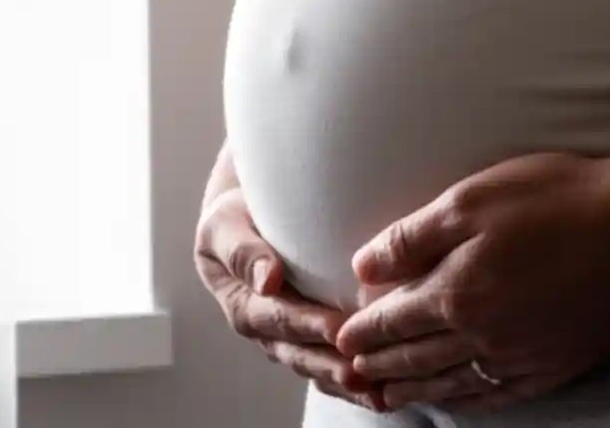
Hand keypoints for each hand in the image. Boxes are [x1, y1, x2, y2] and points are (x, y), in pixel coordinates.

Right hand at [195, 143, 384, 410]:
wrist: (246, 218)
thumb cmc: (235, 217)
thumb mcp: (223, 225)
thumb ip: (241, 251)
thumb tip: (267, 281)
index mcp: (244, 306)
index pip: (278, 319)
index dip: (309, 325)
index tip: (338, 329)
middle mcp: (268, 332)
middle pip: (302, 354)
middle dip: (333, 365)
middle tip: (365, 371)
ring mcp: (292, 342)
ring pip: (321, 369)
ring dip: (348, 383)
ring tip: (380, 391)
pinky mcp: (315, 343)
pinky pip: (335, 367)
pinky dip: (357, 382)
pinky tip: (385, 389)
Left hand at [336, 153, 609, 412]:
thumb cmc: (555, 199)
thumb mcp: (470, 201)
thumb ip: (410, 238)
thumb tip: (361, 268)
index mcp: (456, 292)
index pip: (393, 321)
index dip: (361, 331)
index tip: (339, 339)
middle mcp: (482, 334)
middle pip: (416, 358)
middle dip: (379, 366)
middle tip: (352, 375)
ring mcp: (521, 355)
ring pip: (452, 383)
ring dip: (414, 391)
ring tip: (388, 398)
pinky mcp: (556, 364)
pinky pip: (499, 395)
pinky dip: (469, 402)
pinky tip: (457, 402)